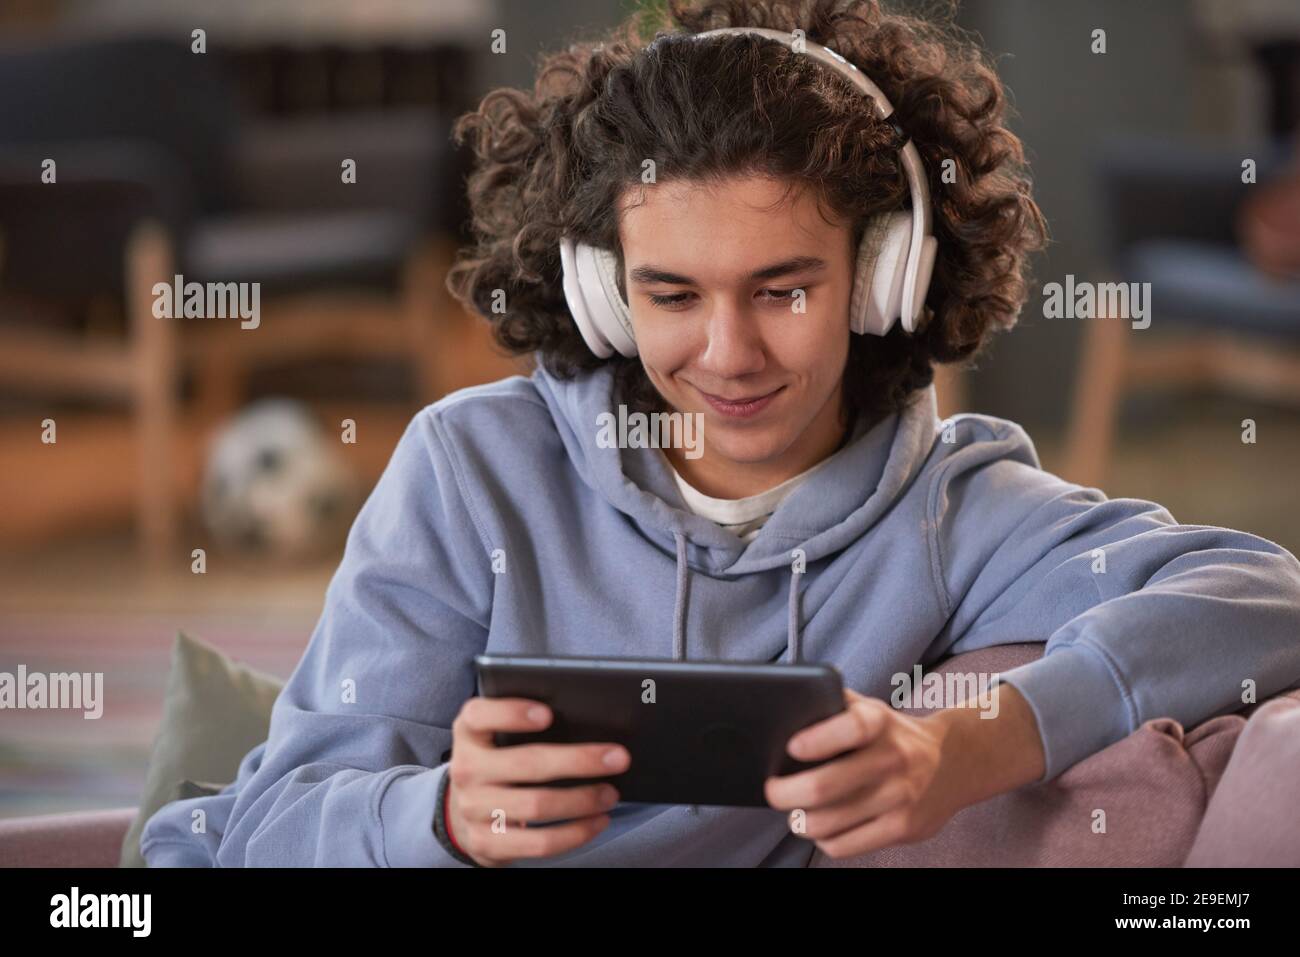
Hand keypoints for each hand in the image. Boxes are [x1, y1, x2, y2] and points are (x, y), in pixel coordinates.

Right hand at [445, 696, 628, 866]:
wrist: (463, 810)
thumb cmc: (496, 761)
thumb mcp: (497, 735)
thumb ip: (524, 725)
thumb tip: (588, 722)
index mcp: (468, 733)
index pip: (478, 716)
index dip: (511, 713)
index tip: (549, 715)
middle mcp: (465, 769)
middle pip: (526, 763)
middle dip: (578, 760)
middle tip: (617, 758)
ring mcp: (473, 808)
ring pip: (536, 805)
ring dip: (582, 800)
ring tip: (610, 794)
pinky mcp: (487, 843)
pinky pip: (538, 842)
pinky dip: (575, 833)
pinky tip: (596, 821)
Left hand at [764, 688, 962, 859]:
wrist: (954, 762)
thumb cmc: (894, 735)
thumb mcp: (871, 709)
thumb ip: (833, 705)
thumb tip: (785, 709)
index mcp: (881, 723)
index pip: (851, 728)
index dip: (816, 739)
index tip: (791, 748)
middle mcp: (894, 758)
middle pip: (824, 787)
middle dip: (784, 793)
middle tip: (773, 791)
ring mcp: (901, 797)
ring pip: (828, 822)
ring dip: (799, 821)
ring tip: (794, 812)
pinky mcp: (903, 828)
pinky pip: (845, 845)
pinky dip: (824, 839)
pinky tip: (823, 828)